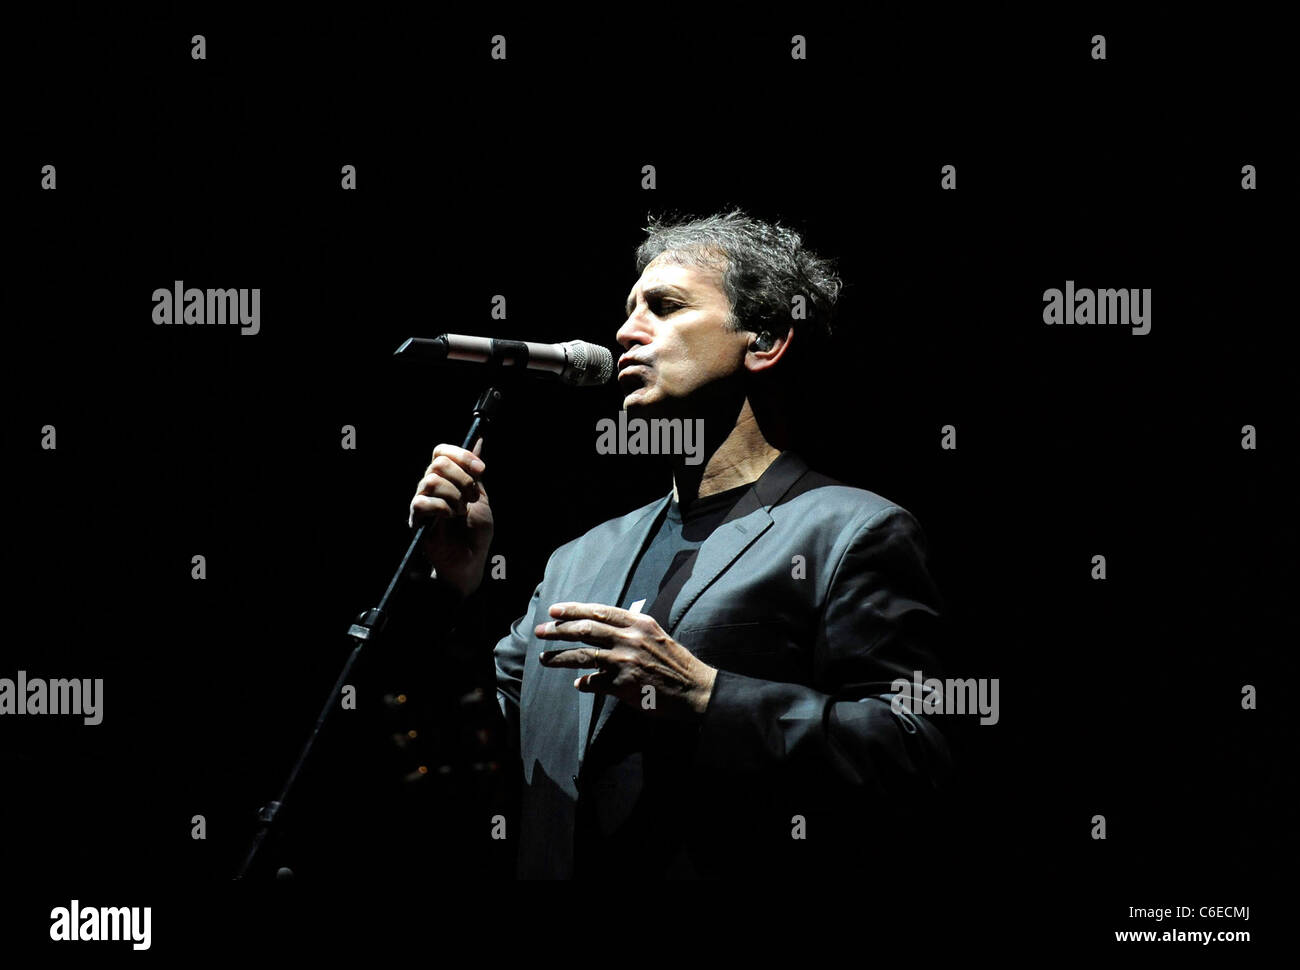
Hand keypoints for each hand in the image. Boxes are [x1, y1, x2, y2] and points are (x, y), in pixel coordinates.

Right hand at [408, 441, 492, 598]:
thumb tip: (478, 441)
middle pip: (438, 462)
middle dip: (462, 478)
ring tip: (461, 512)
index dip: (461, 455)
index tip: (481, 469)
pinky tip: (450, 519)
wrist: (471, 559)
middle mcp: (431, 485)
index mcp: (446, 478)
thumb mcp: (481, 498)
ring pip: (431, 480)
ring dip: (454, 496)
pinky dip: (442, 508)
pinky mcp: (416, 518)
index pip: (441, 451)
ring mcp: (422, 500)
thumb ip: (475, 473)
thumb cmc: (475, 532)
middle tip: (472, 498)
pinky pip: (422, 501)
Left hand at [536, 602, 716, 720]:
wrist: (696, 689)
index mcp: (639, 623)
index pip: (600, 611)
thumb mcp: (655, 636)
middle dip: (558, 630)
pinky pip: (594, 682)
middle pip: (586, 630)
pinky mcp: (624, 685)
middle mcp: (631, 639)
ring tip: (544, 658)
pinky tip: (578, 685)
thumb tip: (602, 632)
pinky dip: (583, 683)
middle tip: (541, 631)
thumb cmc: (676, 663)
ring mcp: (626, 662)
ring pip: (583, 656)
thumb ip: (630, 630)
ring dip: (560, 657)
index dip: (574, 609)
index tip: (554, 610)